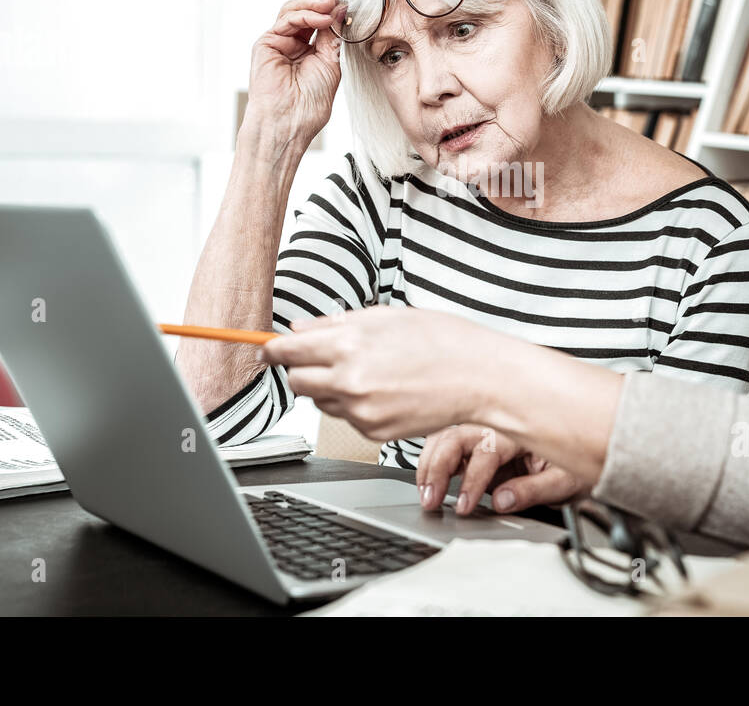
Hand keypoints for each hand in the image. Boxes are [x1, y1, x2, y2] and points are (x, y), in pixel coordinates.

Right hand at [245, 0, 346, 143]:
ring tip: (331, 5)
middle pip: (305, 13)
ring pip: (294, 12)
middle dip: (323, 3)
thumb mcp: (330, 63)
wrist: (291, 121)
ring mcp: (279, 43)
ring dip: (314, 5)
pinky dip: (305, 16)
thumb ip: (332, 36)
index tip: (347, 4)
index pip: (320, 23)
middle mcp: (293, 45)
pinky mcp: (267, 43)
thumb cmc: (309, 103)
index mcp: (310, 52)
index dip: (332, 12)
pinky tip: (321, 19)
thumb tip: (340, 10)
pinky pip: (286, 21)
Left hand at [261, 305, 530, 439]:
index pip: (287, 352)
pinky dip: (357, 405)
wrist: (479, 377)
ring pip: (321, 402)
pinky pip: (348, 418)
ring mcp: (361, 410)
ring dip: (331, 388)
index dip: (273, 351)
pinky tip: (385, 390)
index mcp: (349, 344)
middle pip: (296, 382)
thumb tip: (299, 328)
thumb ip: (336, 324)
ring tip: (369, 372)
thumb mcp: (386, 316)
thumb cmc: (442, 340)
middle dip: (302, 371)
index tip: (269, 351)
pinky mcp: (373, 432)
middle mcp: (349, 380)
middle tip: (321, 360)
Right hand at [415, 425, 587, 515]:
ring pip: (445, 434)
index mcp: (522, 432)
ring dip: (429, 461)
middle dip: (437, 467)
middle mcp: (499, 425)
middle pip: (455, 436)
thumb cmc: (577, 464)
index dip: (471, 481)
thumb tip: (501, 501)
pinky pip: (446, 437)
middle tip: (430, 498)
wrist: (588, 446)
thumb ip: (533, 491)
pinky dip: (432, 454)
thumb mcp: (566, 481)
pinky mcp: (478, 437)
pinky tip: (426, 474)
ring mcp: (485, 428)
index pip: (486, 453)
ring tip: (424, 490)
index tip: (463, 506)